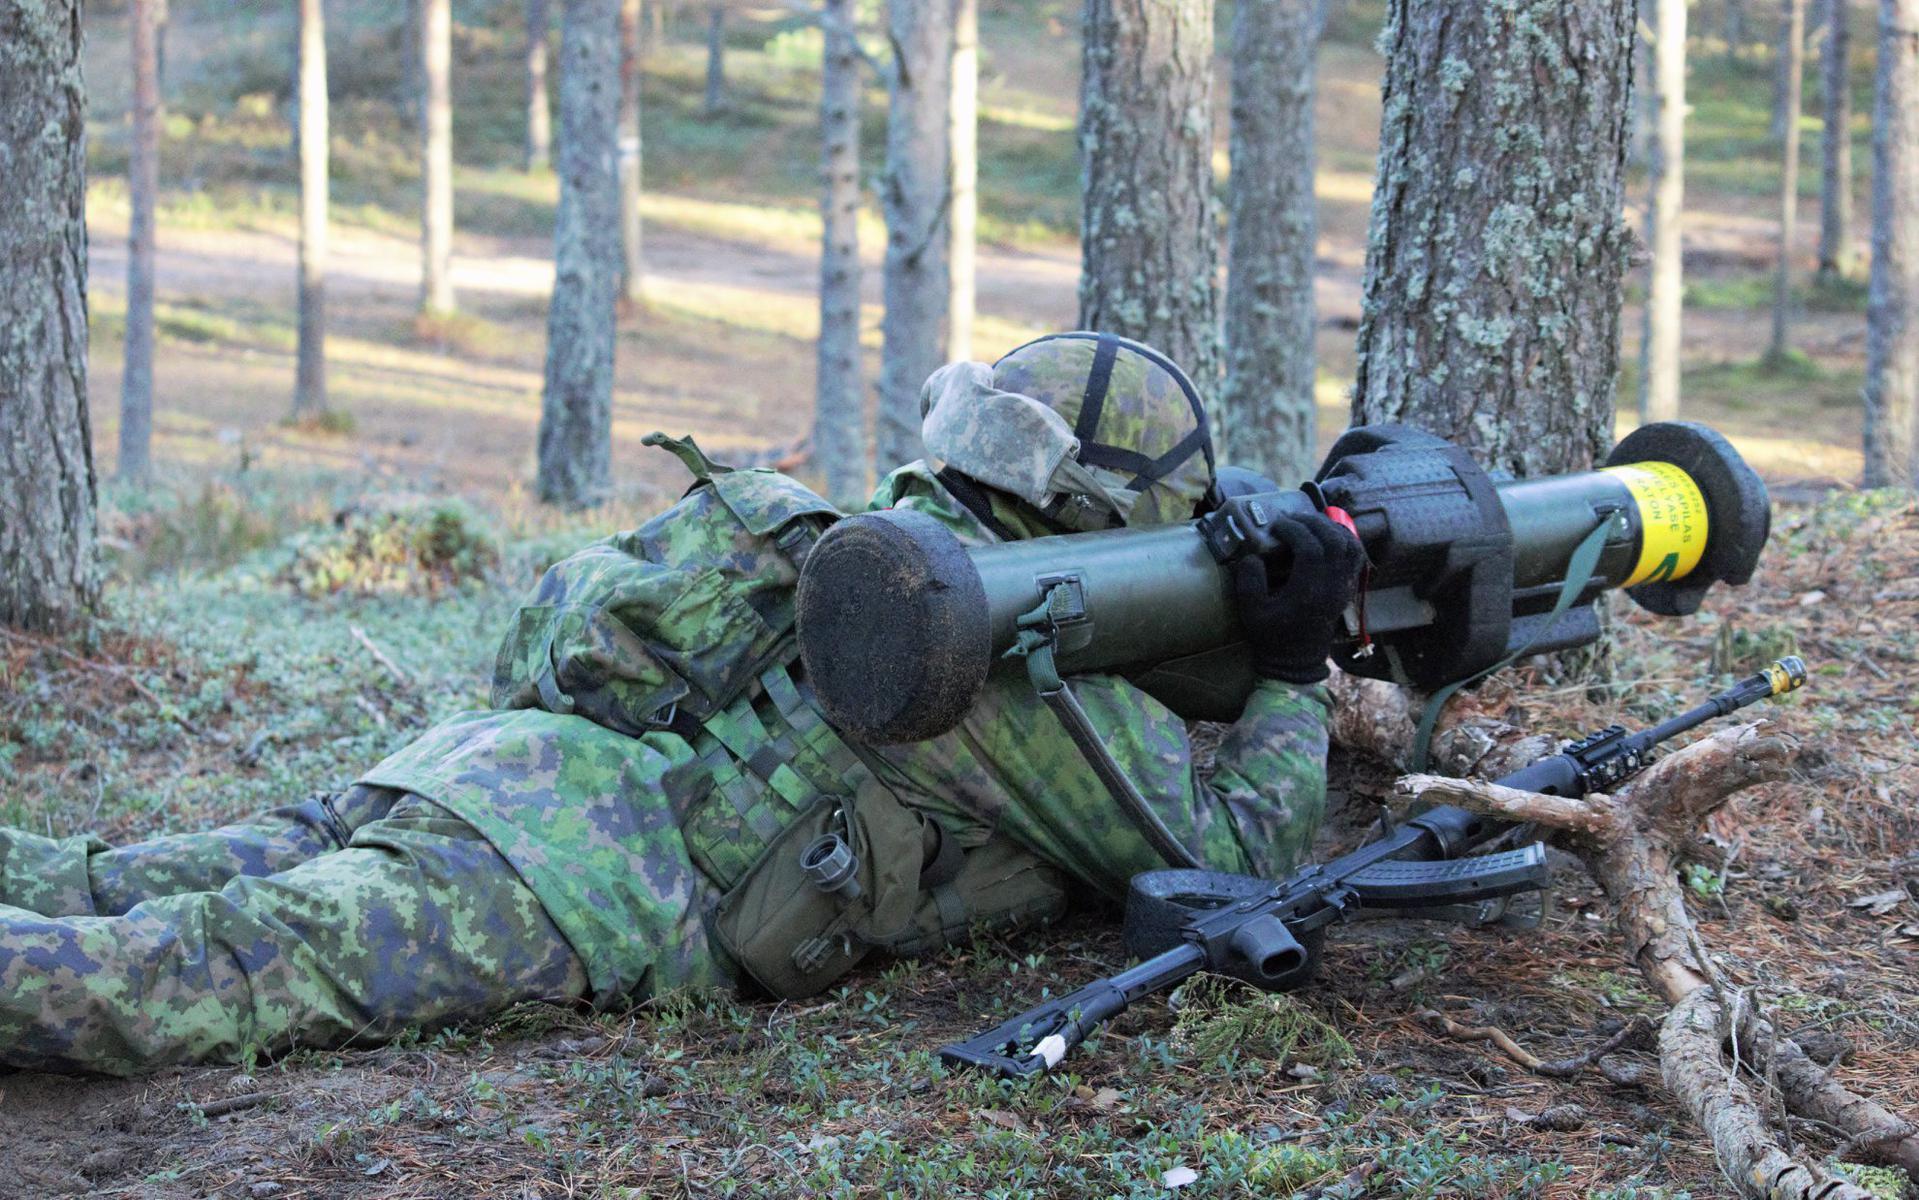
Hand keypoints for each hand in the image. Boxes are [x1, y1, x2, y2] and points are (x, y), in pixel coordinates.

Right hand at [1231, 510, 1365, 682]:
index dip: (1294, 529)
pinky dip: (1345, 539)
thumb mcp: (1251, 612)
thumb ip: (1249, 581)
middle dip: (1312, 522)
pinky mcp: (1347, 589)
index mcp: (1308, 592)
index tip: (1276, 526)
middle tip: (1292, 519)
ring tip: (1310, 523)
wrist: (1296, 662)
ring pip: (1349, 545)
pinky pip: (1356, 556)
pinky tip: (1328, 536)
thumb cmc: (1271, 637)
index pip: (1311, 547)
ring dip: (1331, 528)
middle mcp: (1331, 587)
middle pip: (1333, 540)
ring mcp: (1343, 587)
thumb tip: (1254, 556)